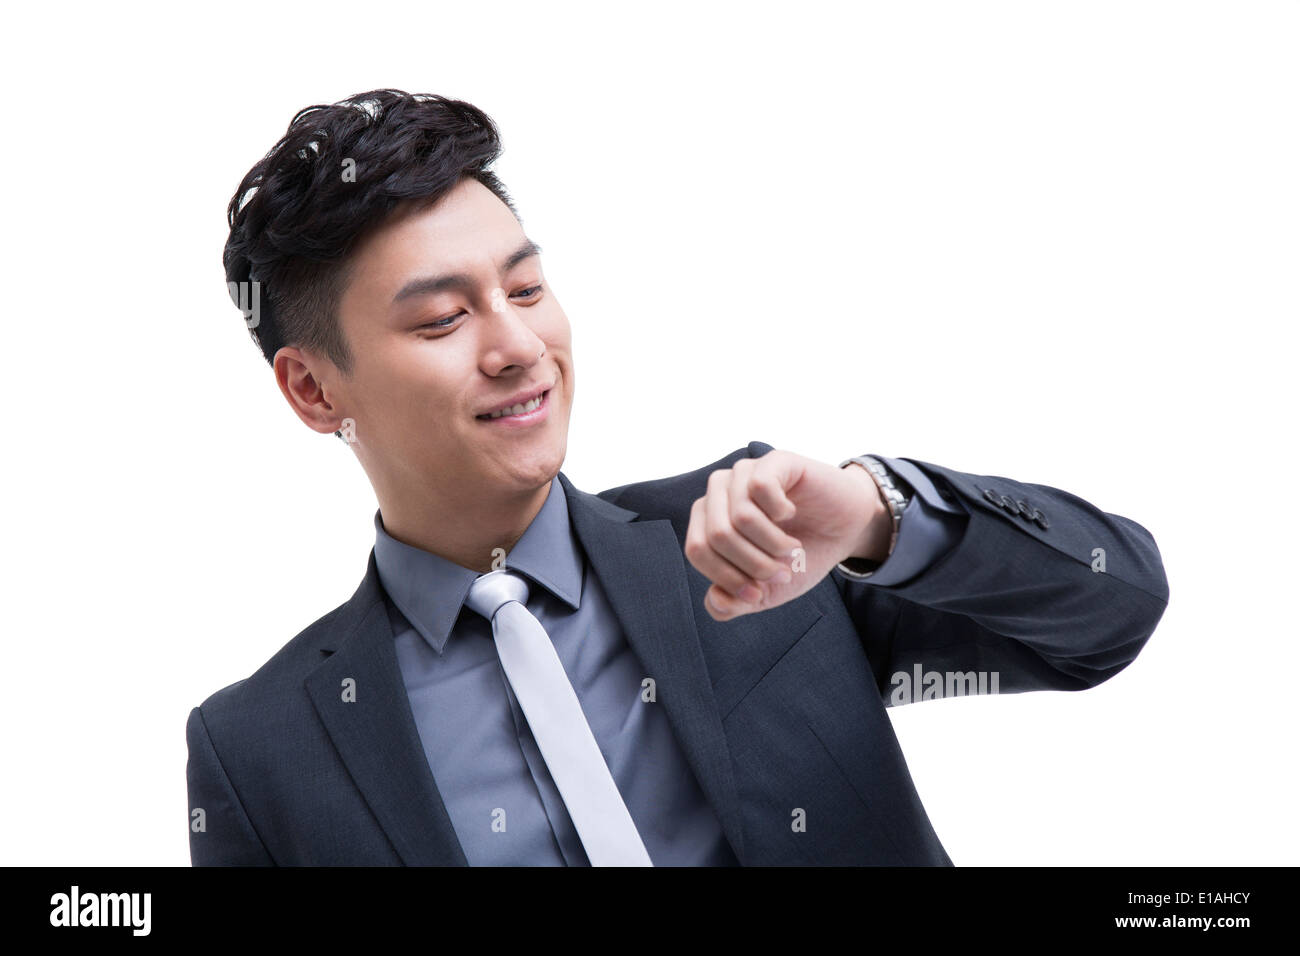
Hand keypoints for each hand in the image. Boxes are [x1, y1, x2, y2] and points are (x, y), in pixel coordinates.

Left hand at [683, 449, 890, 620]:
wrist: (844, 532)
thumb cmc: (799, 558)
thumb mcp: (766, 592)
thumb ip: (734, 603)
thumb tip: (716, 600)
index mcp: (706, 519)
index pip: (697, 550)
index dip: (728, 578)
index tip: (758, 594)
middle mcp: (719, 491)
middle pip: (718, 535)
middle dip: (755, 565)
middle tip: (783, 573)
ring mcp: (745, 472)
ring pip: (741, 517)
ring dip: (773, 545)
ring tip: (792, 551)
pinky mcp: (773, 461)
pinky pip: (761, 488)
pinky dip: (780, 513)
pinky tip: (790, 514)